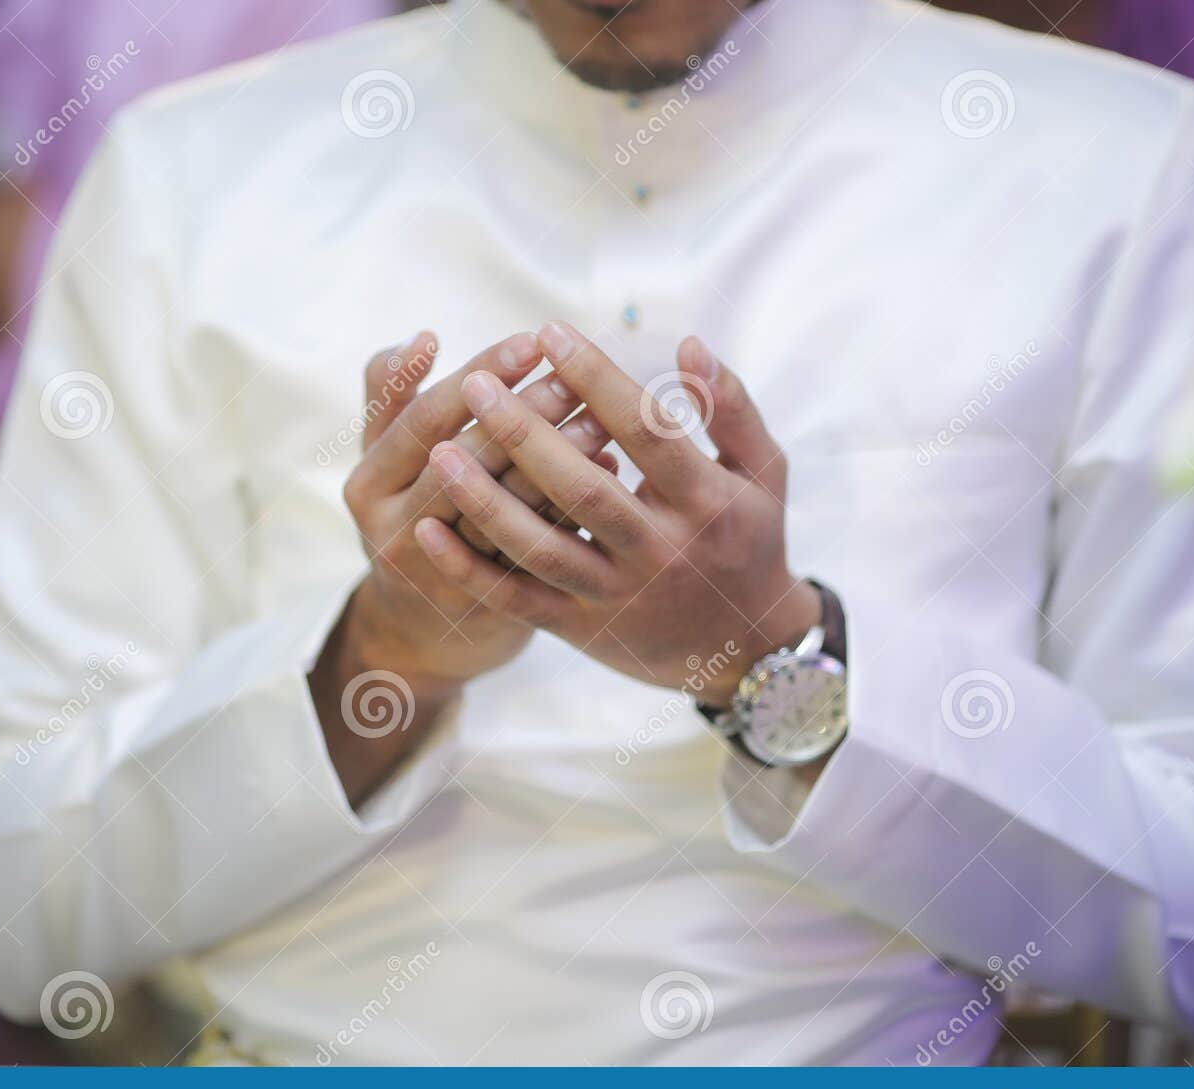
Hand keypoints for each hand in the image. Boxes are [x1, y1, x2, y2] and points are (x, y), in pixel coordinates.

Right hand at [336, 330, 613, 691]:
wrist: (422, 627)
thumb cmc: (412, 512)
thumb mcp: (385, 459)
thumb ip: (392, 395)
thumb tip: (421, 337)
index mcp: (369, 483)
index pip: (427, 417)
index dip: (480, 375)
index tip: (531, 340)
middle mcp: (397, 530)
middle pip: (469, 461)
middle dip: (527, 414)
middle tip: (576, 377)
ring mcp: (444, 575)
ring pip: (507, 509)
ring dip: (558, 461)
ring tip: (603, 419)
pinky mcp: (490, 605)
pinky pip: (538, 549)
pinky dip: (574, 507)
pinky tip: (611, 469)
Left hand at [414, 323, 819, 707]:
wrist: (748, 649)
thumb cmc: (751, 539)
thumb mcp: (764, 471)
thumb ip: (732, 406)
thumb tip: (689, 343)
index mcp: (705, 500)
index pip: (645, 430)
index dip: (596, 379)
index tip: (549, 333)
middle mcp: (660, 550)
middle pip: (584, 488)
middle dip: (525, 434)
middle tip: (476, 383)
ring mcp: (617, 594)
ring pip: (543, 548)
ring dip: (486, 500)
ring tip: (439, 451)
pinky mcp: (582, 629)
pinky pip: (518, 600)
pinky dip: (470, 570)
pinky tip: (429, 530)